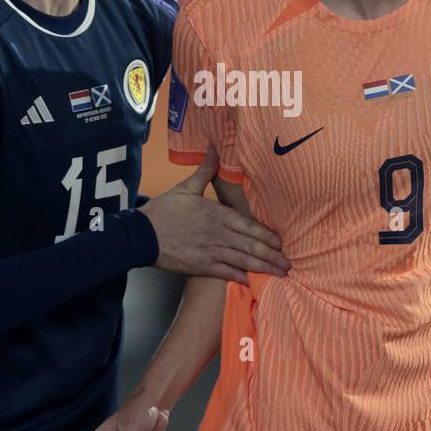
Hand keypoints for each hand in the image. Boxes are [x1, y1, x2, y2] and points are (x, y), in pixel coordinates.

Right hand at [140, 147, 289, 283]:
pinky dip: (241, 278)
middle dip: (272, 256)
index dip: (267, 236)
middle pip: (251, 246)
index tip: (281, 243)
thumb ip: (205, 171)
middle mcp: (219, 234)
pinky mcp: (201, 266)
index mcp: (217, 214)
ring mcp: (211, 251)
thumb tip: (214, 148)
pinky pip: (226, 273)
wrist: (141, 234)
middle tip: (288, 264)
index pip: (249, 226)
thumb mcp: (186, 188)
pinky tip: (254, 282)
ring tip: (280, 275)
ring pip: (243, 261)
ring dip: (263, 268)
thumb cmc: (164, 210)